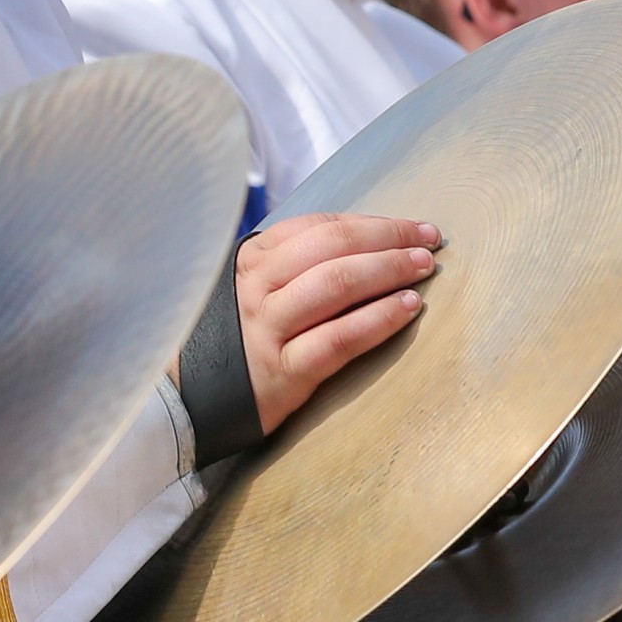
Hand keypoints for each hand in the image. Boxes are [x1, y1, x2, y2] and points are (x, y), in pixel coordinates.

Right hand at [237, 212, 440, 434]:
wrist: (191, 398)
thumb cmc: (238, 337)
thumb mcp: (254, 288)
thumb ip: (294, 264)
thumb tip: (368, 243)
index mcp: (252, 258)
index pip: (321, 226)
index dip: (374, 223)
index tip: (414, 227)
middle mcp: (257, 285)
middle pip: (333, 248)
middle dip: (389, 240)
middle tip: (430, 244)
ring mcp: (267, 327)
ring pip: (337, 284)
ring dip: (388, 271)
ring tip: (423, 270)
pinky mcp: (281, 371)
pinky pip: (338, 339)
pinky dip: (378, 320)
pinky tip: (406, 310)